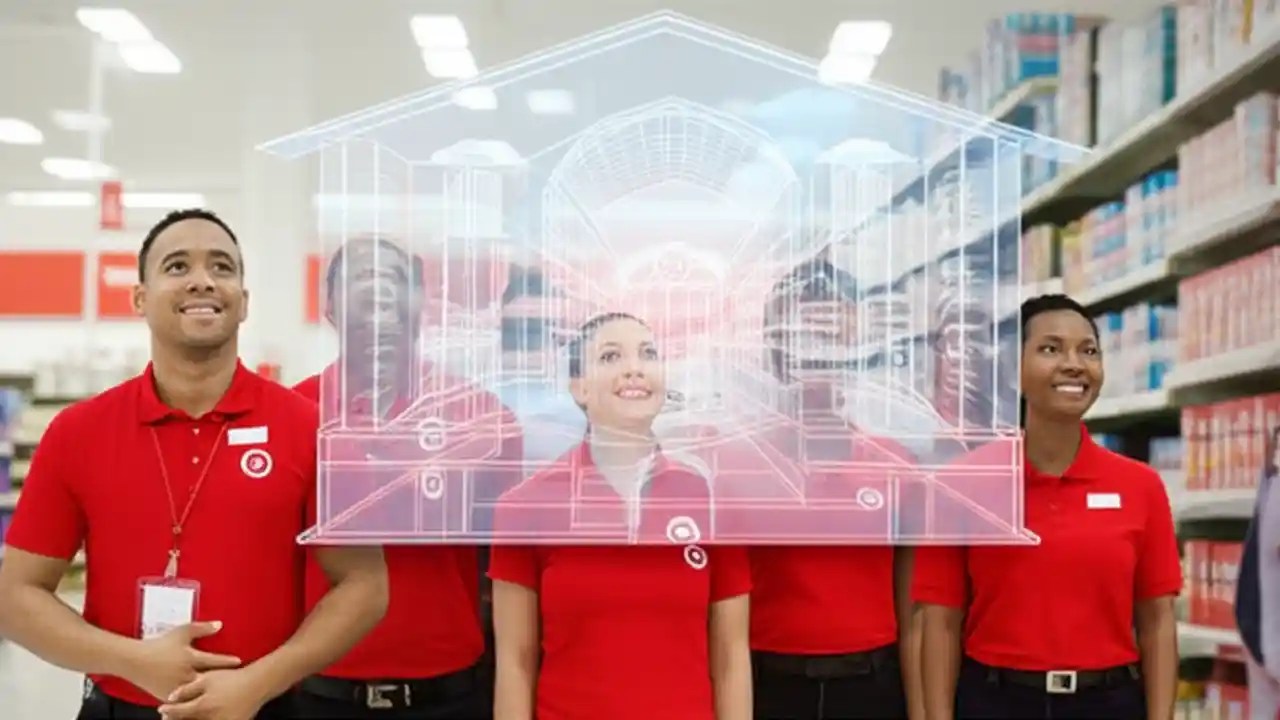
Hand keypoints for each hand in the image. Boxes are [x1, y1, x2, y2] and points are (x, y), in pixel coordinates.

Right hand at [123, 621, 241, 703]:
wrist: (134, 661)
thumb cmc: (159, 645)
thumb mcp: (180, 633)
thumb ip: (201, 628)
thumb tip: (219, 624)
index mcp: (189, 658)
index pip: (213, 660)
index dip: (228, 661)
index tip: (239, 661)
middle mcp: (185, 674)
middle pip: (209, 680)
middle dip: (222, 681)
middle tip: (236, 681)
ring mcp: (177, 688)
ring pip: (197, 694)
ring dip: (209, 693)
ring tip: (224, 694)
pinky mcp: (168, 698)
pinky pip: (184, 702)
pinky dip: (193, 703)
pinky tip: (204, 704)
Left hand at [158, 668, 269, 719]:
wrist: (257, 684)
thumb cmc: (232, 678)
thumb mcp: (208, 678)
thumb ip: (188, 689)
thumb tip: (170, 697)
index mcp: (204, 705)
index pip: (179, 712)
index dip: (168, 711)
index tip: (161, 709)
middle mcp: (211, 718)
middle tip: (168, 718)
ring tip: (186, 716)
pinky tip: (202, 717)